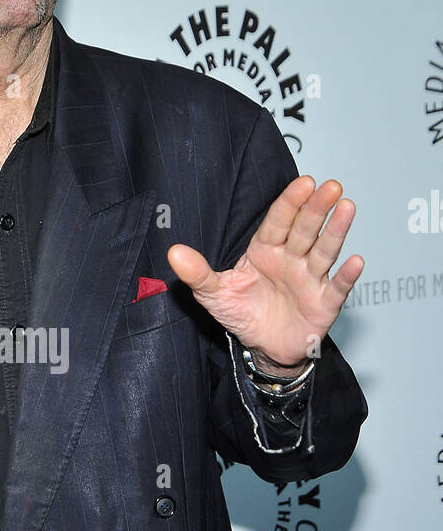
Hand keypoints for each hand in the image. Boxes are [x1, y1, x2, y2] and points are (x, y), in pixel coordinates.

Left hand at [166, 177, 363, 367]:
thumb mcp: (214, 293)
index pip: (278, 221)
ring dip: (336, 231)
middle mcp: (291, 260)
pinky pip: (337, 288)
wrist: (263, 348)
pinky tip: (356, 261)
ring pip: (324, 251)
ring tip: (347, 208)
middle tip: (330, 186)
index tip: (303, 183)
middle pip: (305, 230)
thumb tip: (173, 253)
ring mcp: (310, 279)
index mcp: (265, 250)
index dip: (290, 202)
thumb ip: (197, 272)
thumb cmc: (243, 313)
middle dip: (317, 208)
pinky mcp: (324, 303)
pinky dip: (346, 276)